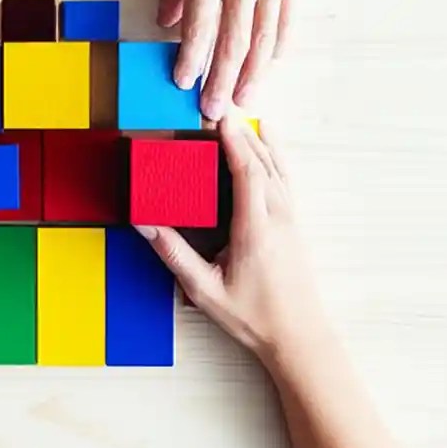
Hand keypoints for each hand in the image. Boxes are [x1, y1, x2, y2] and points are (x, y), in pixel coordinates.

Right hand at [134, 114, 325, 360]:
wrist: (300, 337)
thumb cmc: (254, 317)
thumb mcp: (204, 290)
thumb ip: (174, 254)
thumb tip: (145, 225)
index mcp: (255, 230)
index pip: (247, 173)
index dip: (233, 142)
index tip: (218, 119)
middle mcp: (278, 218)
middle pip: (262, 162)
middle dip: (240, 133)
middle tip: (219, 110)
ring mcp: (290, 220)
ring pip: (276, 168)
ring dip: (257, 141)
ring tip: (240, 118)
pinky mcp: (295, 225)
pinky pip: (285, 179)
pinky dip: (275, 155)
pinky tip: (269, 143)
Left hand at [159, 0, 311, 119]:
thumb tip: (168, 20)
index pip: (198, 24)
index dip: (190, 58)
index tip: (183, 82)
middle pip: (232, 41)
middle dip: (220, 80)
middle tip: (213, 109)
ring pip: (263, 38)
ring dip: (252, 75)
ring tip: (243, 100)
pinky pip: (287, 21)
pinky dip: (278, 48)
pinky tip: (270, 67)